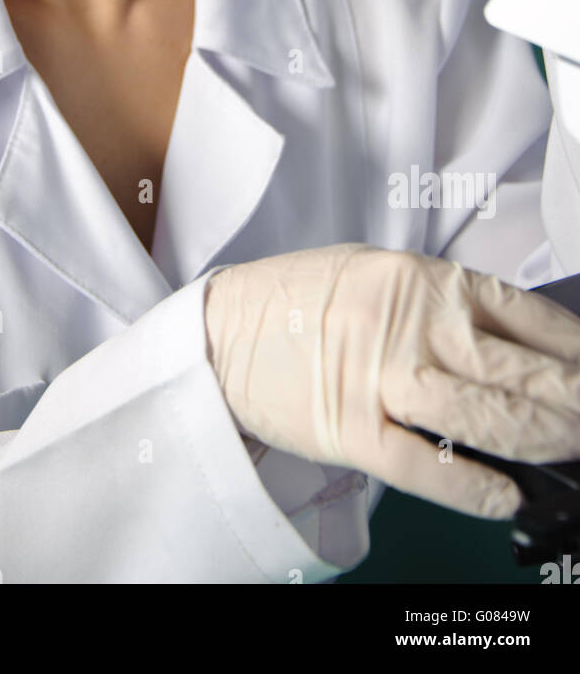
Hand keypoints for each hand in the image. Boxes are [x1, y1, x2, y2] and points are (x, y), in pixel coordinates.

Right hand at [205, 243, 579, 519]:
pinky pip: (424, 465)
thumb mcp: (378, 274)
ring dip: (536, 439)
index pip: (520, 313)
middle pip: (513, 370)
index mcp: (419, 281)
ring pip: (480, 416)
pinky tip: (504, 495)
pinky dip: (471, 486)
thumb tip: (512, 341)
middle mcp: (407, 325)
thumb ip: (441, 303)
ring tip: (568, 452)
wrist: (225, 328)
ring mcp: (379, 378)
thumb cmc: (300, 299)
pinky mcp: (350, 429)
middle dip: (568, 400)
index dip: (569, 346)